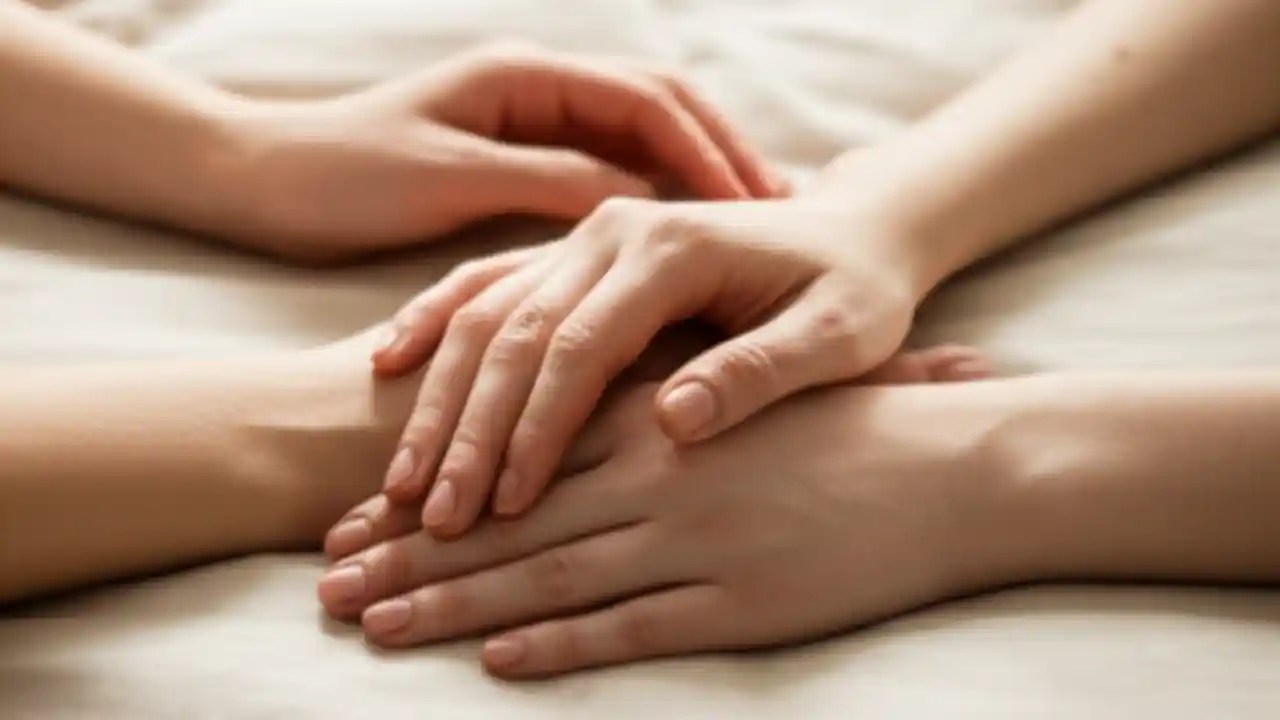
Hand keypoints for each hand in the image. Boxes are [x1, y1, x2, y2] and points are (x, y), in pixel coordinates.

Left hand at [219, 42, 780, 261]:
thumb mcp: (447, 176)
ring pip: (638, 153)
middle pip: (658, 118)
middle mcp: (535, 99)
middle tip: (781, 213)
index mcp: (526, 81)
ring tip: (754, 234)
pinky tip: (681, 255)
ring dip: (695, 188)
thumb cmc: (340, 174)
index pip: (647, 102)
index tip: (761, 204)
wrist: (258, 180)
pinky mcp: (516, 178)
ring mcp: (529, 136)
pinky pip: (602, 191)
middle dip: (721, 163)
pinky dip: (648, 217)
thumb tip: (641, 208)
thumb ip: (546, 181)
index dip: (710, 153)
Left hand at [317, 378, 1021, 678]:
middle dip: (408, 555)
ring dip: (452, 605)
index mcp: (652, 423)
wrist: (950, 466)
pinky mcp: (737, 604)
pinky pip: (630, 628)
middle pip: (508, 524)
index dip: (430, 493)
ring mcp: (694, 544)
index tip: (355, 520)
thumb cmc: (846, 422)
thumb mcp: (742, 390)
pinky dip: (558, 643)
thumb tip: (578, 425)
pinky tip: (496, 659)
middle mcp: (656, 480)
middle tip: (327, 584)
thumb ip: (656, 403)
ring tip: (374, 627)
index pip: (513, 459)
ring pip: (546, 577)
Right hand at [370, 188, 974, 535]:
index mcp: (672, 247)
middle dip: (470, 431)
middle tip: (434, 518)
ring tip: (401, 483)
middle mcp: (613, 233)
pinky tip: (388, 368)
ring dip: (441, 399)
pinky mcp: (569, 253)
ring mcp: (584, 238)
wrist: (850, 231)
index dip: (537, 429)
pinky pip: (483, 284)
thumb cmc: (854, 289)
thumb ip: (759, 373)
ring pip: (485, 314)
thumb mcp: (838, 335)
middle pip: (514, 333)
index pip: (579, 345)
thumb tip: (675, 421)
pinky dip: (435, 326)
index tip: (507, 505)